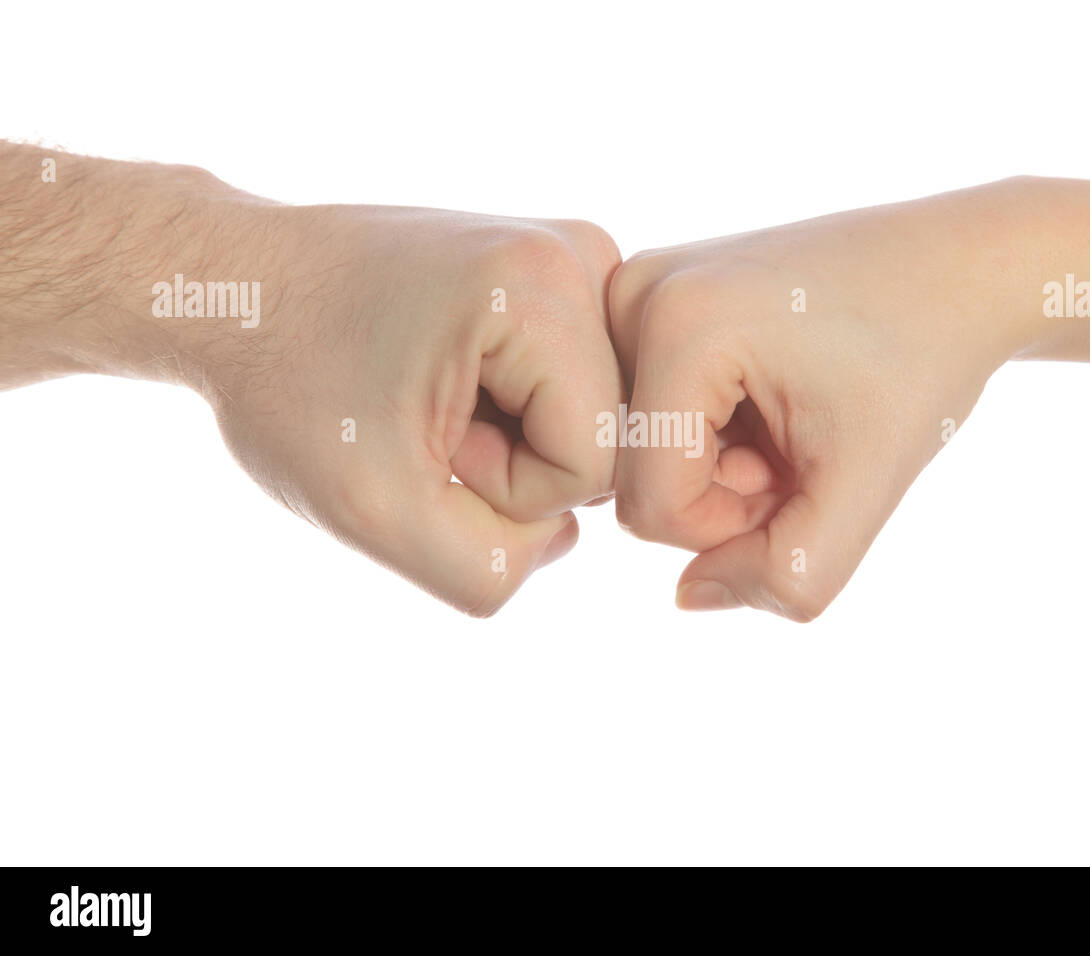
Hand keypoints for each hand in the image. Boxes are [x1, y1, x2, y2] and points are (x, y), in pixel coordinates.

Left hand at [198, 202, 622, 615]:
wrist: (235, 289)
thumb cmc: (287, 387)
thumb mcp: (376, 513)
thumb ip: (492, 568)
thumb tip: (563, 533)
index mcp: (542, 286)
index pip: (596, 463)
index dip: (505, 487)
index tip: (422, 438)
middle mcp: (578, 251)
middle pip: (608, 436)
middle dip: (514, 460)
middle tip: (421, 419)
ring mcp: (573, 254)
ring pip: (595, 416)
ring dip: (514, 438)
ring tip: (430, 396)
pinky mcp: (556, 271)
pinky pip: (575, 387)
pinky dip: (515, 410)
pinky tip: (448, 384)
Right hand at [607, 182, 1033, 620]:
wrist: (958, 269)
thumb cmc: (921, 361)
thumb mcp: (868, 485)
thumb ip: (786, 572)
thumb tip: (689, 595)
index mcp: (676, 325)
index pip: (648, 508)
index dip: (732, 530)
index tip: (807, 481)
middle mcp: (635, 293)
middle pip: (638, 481)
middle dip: (727, 494)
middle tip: (808, 447)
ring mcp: (637, 290)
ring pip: (646, 453)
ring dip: (724, 467)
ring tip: (796, 421)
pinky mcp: (651, 298)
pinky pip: (654, 415)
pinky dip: (716, 434)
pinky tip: (774, 400)